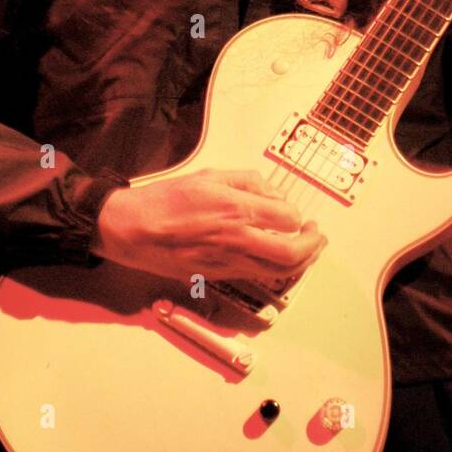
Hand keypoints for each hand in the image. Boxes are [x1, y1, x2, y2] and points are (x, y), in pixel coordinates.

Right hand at [91, 169, 326, 286]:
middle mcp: (237, 240)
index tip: (297, 212)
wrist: (134, 230)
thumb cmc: (168, 199)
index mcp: (236, 210)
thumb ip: (247, 182)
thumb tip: (274, 195)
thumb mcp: (210, 175)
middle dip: (313, 246)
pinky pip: (257, 275)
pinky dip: (275, 268)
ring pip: (277, 272)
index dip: (298, 216)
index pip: (287, 220)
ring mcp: (229, 262)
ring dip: (300, 262)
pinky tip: (276, 256)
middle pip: (291, 255)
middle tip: (318, 235)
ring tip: (307, 248)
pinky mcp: (219, 275)